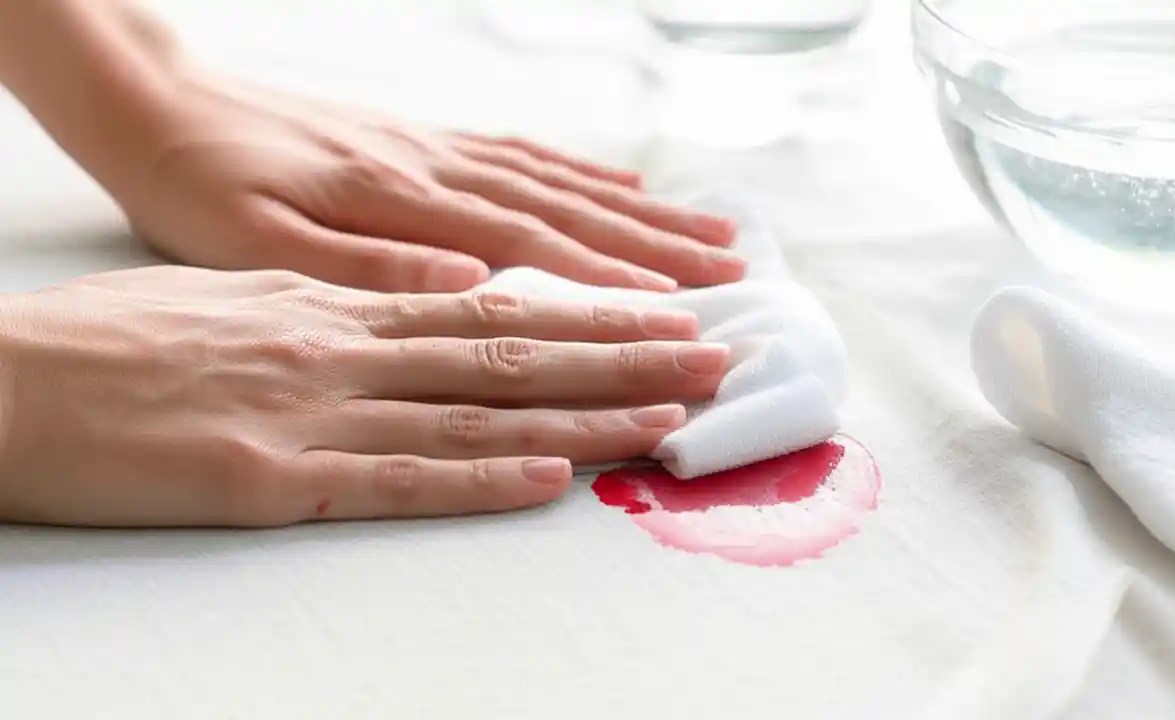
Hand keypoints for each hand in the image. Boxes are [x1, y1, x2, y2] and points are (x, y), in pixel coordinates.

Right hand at [0, 266, 727, 526]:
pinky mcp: (272, 478)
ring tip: (667, 416)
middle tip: (711, 359)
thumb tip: (419, 310)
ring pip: (477, 411)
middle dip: (621, 355)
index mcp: (334, 304)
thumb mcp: (241, 299)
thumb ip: (338, 307)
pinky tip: (549, 482)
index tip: (658, 320)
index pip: (490, 308)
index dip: (586, 315)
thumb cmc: (111, 344)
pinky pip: (397, 479)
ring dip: (582, 416)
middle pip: (511, 350)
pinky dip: (482, 481)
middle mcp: (342, 346)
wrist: (4, 381)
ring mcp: (312, 409)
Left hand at [109, 68, 744, 292]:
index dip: (610, 284)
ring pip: (562, 181)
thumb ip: (365, 269)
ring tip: (712, 232)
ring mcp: (439, 149)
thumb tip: (468, 287)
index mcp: (402, 205)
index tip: (679, 312)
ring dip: (642, 211)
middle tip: (735, 274)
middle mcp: (438, 170)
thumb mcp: (256, 248)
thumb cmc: (200, 188)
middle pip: (569, 212)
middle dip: (657, 248)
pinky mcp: (426, 141)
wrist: (159, 106)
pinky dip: (587, 175)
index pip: (531, 250)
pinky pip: (526, 155)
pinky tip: (625, 189)